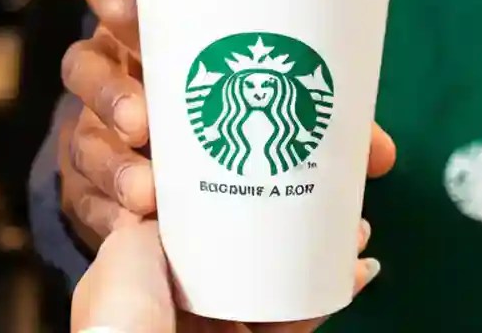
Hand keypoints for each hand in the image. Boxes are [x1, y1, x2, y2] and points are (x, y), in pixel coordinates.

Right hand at [58, 0, 398, 244]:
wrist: (175, 166)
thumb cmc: (232, 105)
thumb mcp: (270, 98)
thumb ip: (315, 116)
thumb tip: (377, 156)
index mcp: (151, 26)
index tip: (130, 12)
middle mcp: (112, 68)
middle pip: (85, 65)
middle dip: (111, 93)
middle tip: (146, 122)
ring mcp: (93, 125)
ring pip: (81, 134)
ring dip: (112, 161)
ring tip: (146, 192)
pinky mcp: (87, 180)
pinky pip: (83, 192)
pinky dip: (106, 210)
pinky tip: (129, 225)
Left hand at [72, 213, 379, 332]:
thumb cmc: (123, 312)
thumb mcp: (126, 246)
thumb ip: (155, 215)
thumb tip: (185, 187)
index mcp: (146, 274)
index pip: (197, 224)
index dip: (235, 192)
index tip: (269, 165)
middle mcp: (185, 300)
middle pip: (248, 250)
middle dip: (292, 221)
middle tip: (330, 194)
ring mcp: (223, 326)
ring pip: (281, 283)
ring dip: (322, 254)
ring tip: (356, 226)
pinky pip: (296, 319)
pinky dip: (329, 295)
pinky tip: (358, 269)